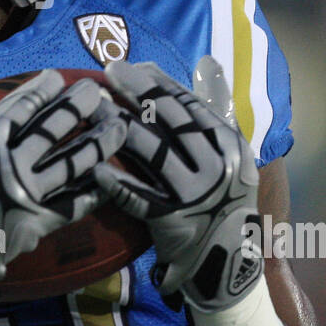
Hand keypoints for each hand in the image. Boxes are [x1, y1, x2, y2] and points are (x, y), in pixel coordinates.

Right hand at [0, 69, 126, 303]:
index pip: (23, 106)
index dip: (43, 89)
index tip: (59, 77)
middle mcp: (16, 162)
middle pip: (55, 128)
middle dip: (78, 106)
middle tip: (96, 91)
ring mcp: (30, 194)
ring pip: (73, 162)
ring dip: (97, 143)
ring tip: (119, 127)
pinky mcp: (38, 225)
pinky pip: (73, 205)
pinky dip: (93, 192)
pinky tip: (111, 180)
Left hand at [94, 57, 261, 311]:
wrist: (230, 261)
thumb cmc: (224, 201)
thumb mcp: (232, 155)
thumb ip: (216, 113)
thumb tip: (207, 64)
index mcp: (229, 145)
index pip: (190, 104)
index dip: (158, 82)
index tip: (130, 65)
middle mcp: (216, 165)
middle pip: (172, 120)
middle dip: (137, 91)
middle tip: (107, 72)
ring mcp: (195, 194)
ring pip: (153, 152)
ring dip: (120, 126)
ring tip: (93, 109)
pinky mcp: (173, 221)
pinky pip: (141, 198)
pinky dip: (118, 184)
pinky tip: (96, 168)